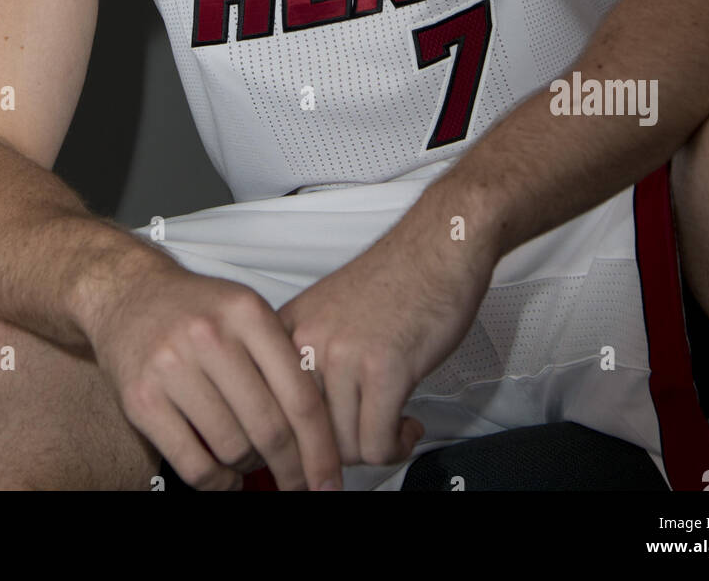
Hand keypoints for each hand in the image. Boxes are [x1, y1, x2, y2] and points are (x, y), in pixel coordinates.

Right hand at [87, 257, 342, 490]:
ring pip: (232, 449)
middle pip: (269, 428)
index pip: (300, 395)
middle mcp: (211, 336)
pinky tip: (224, 476)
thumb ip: (280, 358)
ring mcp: (172, 367)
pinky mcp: (142, 399)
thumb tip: (319, 431)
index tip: (329, 479)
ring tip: (251, 462)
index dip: (321, 448)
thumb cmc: (196, 308)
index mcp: (247, 312)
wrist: (129, 292)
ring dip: (249, 468)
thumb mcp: (245, 311)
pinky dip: (217, 483)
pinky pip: (193, 464)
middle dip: (291, 469)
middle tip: (298, 483)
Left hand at [276, 174, 496, 467]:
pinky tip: (408, 426)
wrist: (438, 245)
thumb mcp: (329, 314)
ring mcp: (343, 355)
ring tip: (393, 428)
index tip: (311, 462)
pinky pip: (378, 442)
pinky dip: (396, 447)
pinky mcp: (385, 368)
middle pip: (305, 435)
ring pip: (344, 446)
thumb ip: (310, 362)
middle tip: (365, 440)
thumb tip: (303, 426)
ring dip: (374, 448)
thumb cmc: (395, 279)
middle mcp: (306, 342)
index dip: (292, 446)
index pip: (269, 409)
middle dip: (338, 451)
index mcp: (287, 329)